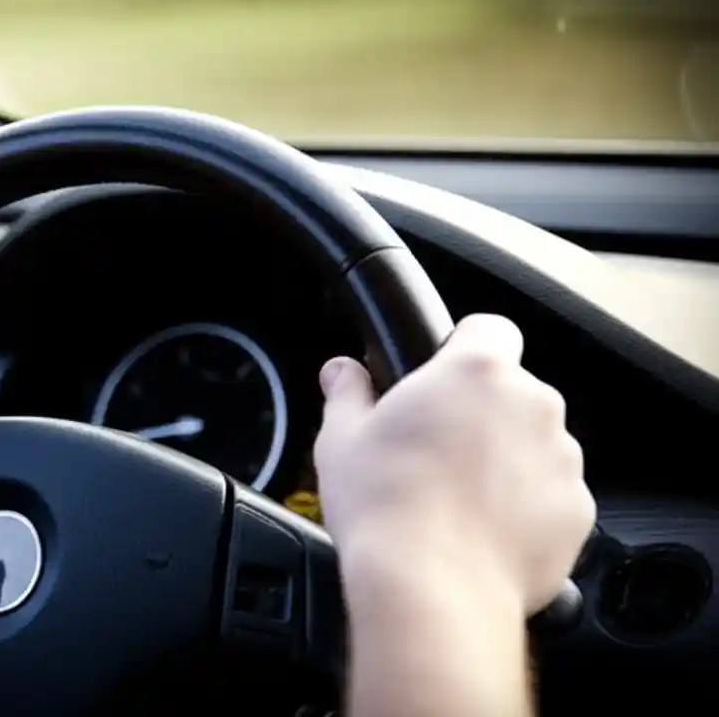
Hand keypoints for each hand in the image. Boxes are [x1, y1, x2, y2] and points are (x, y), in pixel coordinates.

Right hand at [313, 313, 594, 614]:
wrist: (431, 590)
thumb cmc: (385, 508)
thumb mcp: (340, 439)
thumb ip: (347, 393)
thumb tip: (342, 372)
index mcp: (475, 371)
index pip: (489, 328)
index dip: (462, 347)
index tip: (440, 375)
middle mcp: (531, 404)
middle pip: (512, 390)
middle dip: (480, 412)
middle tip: (433, 447)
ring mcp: (562, 459)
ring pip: (534, 443)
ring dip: (505, 458)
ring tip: (455, 498)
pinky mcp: (577, 511)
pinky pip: (551, 495)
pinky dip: (525, 507)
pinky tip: (480, 530)